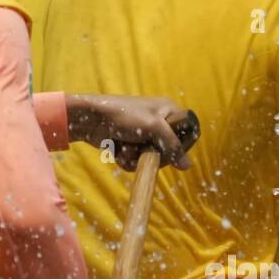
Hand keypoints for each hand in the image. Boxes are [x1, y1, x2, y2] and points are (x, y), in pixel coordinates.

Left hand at [67, 94, 195, 170]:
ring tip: (125, 147)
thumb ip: (172, 145)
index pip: (186, 133)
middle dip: (152, 154)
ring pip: (151, 158)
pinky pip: (137, 160)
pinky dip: (127, 158)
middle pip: (168, 151)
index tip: (169, 151)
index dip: (179, 146)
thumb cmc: (124, 116)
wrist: (90, 118)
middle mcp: (159, 123)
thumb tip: (188, 166)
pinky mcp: (131, 144)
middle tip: (143, 149)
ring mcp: (144, 135)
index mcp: (168, 112)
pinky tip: (118, 150)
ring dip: (136, 157)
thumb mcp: (153, 127)